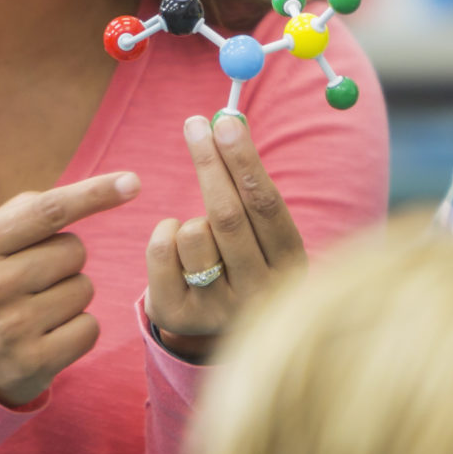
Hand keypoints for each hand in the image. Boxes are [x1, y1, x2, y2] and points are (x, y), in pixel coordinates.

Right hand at [0, 171, 140, 405]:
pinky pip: (89, 327)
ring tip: (35, 309)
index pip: (46, 212)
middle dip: (66, 260)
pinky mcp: (34, 362)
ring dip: (71, 295)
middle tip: (33, 281)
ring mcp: (11, 328)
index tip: (133, 182)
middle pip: (74, 250)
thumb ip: (22, 213)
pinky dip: (78, 329)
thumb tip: (95, 191)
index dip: (93, 194)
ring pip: (85, 288)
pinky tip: (47, 336)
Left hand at [144, 114, 307, 357]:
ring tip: (200, 236)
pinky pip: (162, 251)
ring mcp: (219, 309)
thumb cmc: (245, 261)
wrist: (228, 330)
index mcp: (290, 266)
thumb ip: (250, 186)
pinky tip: (177, 248)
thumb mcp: (263, 234)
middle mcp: (260, 294)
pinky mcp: (180, 317)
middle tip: (195, 124)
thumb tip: (228, 123)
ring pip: (193, 232)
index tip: (226, 123)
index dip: (244, 160)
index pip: (267, 204)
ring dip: (190, 218)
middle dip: (209, 162)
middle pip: (228, 215)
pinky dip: (165, 232)